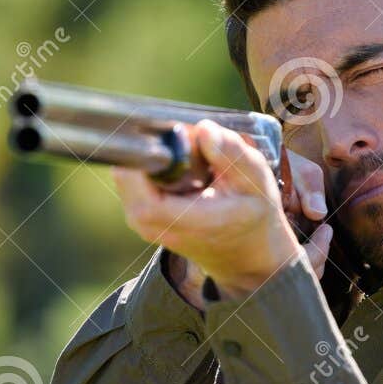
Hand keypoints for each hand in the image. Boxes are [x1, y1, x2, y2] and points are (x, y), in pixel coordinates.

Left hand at [113, 121, 333, 302]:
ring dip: (154, 154)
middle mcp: (149, 223)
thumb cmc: (252, 216)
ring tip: (192, 159)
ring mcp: (140, 222)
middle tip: (189, 141)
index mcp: (177, 218)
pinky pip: (132, 178)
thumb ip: (231, 153)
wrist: (246, 254)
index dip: (144, 148)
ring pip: (127, 169)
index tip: (170, 132)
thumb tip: (203, 129)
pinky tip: (183, 169)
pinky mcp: (139, 216)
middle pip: (127, 167)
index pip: (135, 177)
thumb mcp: (255, 181)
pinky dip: (153, 165)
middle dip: (154, 144)